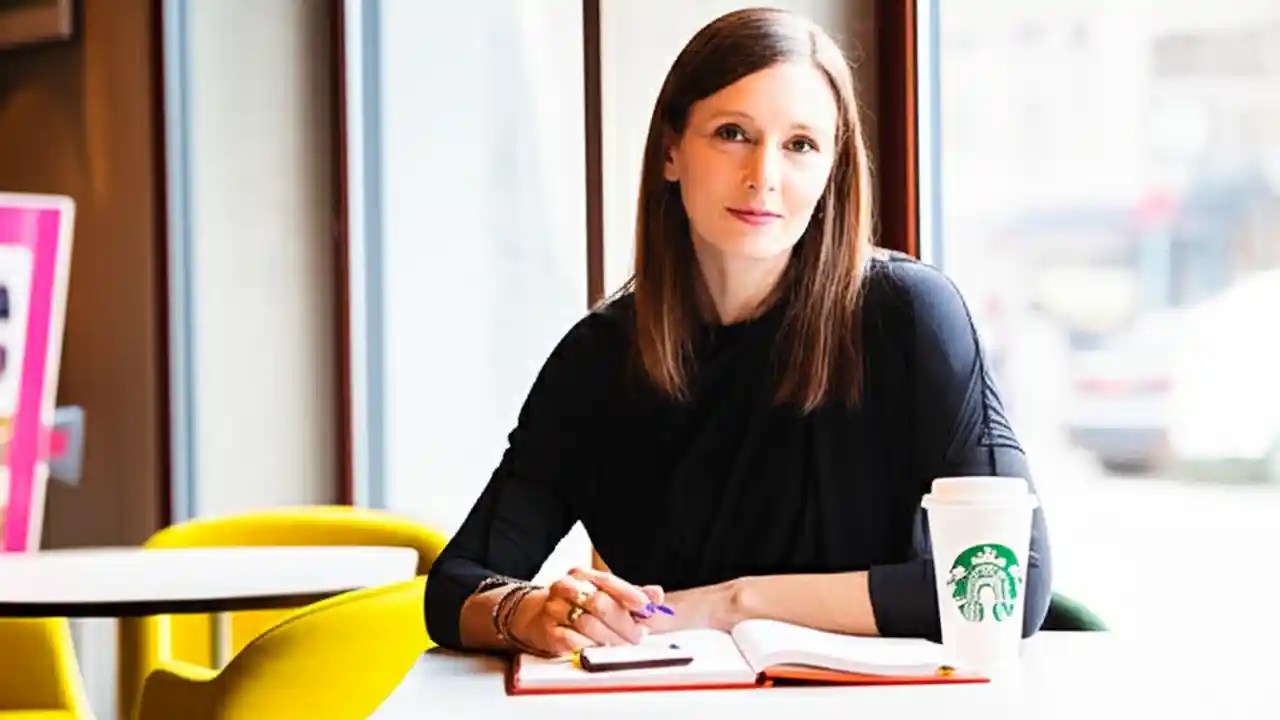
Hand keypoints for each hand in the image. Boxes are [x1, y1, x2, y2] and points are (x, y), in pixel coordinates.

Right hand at [507, 567, 663, 655]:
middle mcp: (566, 588)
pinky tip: (599, 649)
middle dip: (623, 623)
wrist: (539, 617)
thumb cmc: (579, 606)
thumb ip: (632, 595)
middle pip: (599, 604)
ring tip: (622, 646)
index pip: (607, 580)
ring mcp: (554, 609)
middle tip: (637, 636)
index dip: (628, 593)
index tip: (644, 606)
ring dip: (610, 638)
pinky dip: (590, 646)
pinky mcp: (548, 632)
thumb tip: (656, 595)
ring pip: (587, 624)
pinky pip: (572, 640)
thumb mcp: (606, 596)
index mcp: (583, 575)